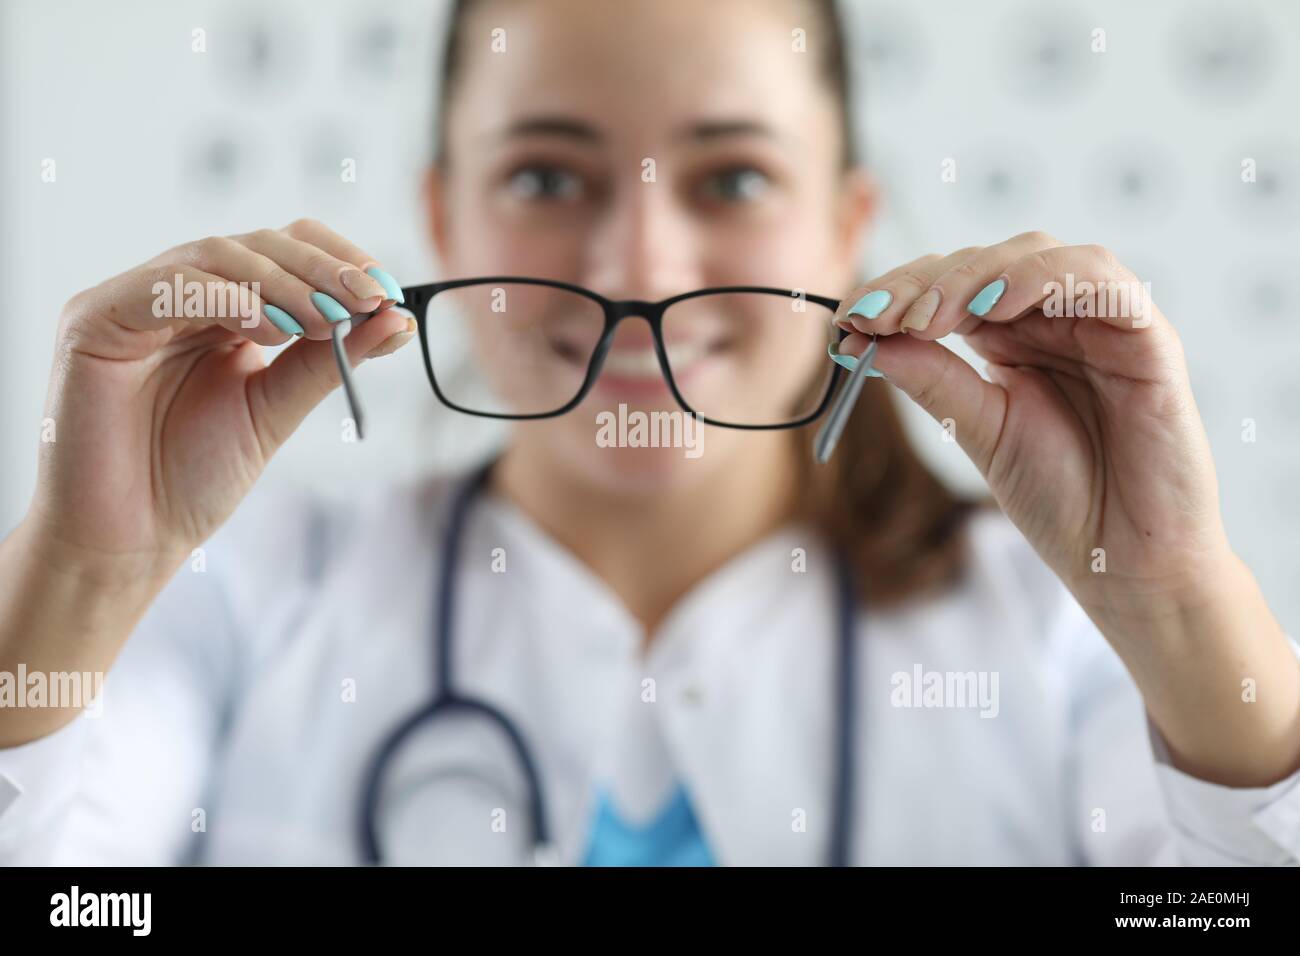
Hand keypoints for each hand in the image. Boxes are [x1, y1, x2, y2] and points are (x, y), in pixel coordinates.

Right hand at [28, 218, 415, 583]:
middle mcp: (179, 294)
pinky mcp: (94, 318)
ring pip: (216, 255)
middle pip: (257, 244)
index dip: (338, 260)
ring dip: (283, 282)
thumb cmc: (192, 477)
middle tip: (369, 298)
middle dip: (321, 269)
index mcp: (222, 309)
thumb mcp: (276, 409)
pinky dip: (226, 298)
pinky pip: (166, 286)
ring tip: (324, 321)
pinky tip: (269, 329)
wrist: (129, 536)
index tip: (389, 292)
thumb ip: (327, 361)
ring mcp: (134, 301)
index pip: (285, 251)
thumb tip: (398, 318)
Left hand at [833, 232, 1299, 785]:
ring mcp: (1105, 324)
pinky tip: (996, 307)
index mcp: (1014, 337)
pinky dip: (1047, 280)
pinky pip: (1106, 282)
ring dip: (979, 275)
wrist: (1124, 561)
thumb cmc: (1061, 499)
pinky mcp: (1149, 340)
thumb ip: (931, 379)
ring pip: (1044, 256)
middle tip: (881, 316)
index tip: (851, 317)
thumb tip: (860, 337)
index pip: (954, 284)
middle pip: (991, 259)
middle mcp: (1059, 319)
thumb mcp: (979, 430)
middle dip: (928, 282)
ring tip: (930, 316)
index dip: (901, 290)